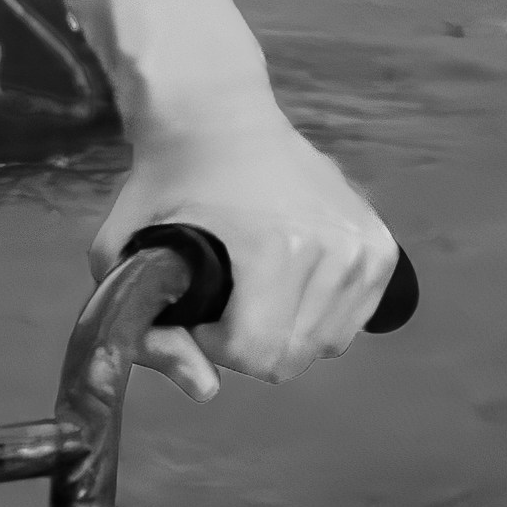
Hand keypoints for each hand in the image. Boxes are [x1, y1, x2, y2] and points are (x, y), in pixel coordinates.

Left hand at [92, 96, 399, 392]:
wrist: (218, 116)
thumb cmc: (167, 182)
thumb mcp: (125, 253)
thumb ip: (151, 335)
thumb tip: (204, 391)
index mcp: (278, 248)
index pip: (257, 353)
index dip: (212, 344)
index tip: (194, 309)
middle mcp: (334, 248)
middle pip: (292, 356)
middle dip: (247, 342)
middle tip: (221, 295)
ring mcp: (364, 246)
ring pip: (325, 344)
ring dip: (283, 331)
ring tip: (253, 283)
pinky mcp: (381, 246)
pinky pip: (351, 321)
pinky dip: (316, 316)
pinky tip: (287, 282)